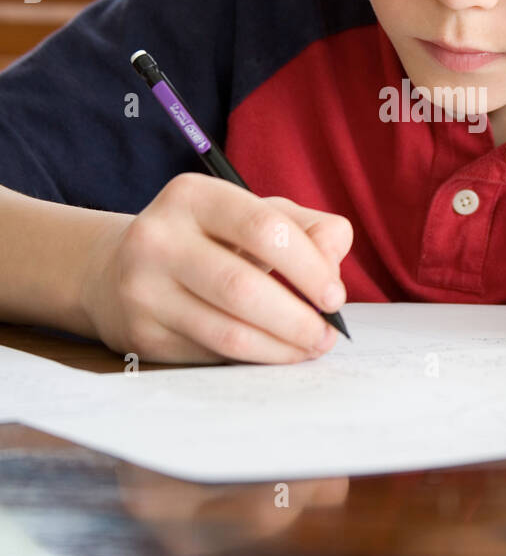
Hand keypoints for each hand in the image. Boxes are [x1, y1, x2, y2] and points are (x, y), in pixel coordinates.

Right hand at [80, 172, 352, 363]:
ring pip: (228, 332)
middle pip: (243, 287)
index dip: (309, 267)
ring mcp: (143, 289)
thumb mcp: (254, 216)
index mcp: (192, 196)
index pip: (264, 229)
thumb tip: (335, 252)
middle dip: (297, 318)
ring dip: (281, 347)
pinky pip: (211, 355)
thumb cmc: (208, 240)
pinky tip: (274, 352)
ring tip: (309, 347)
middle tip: (326, 334)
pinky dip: (254, 359)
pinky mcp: (142, 334)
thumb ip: (305, 227)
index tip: (334, 296)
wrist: (119, 271)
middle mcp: (158, 238)